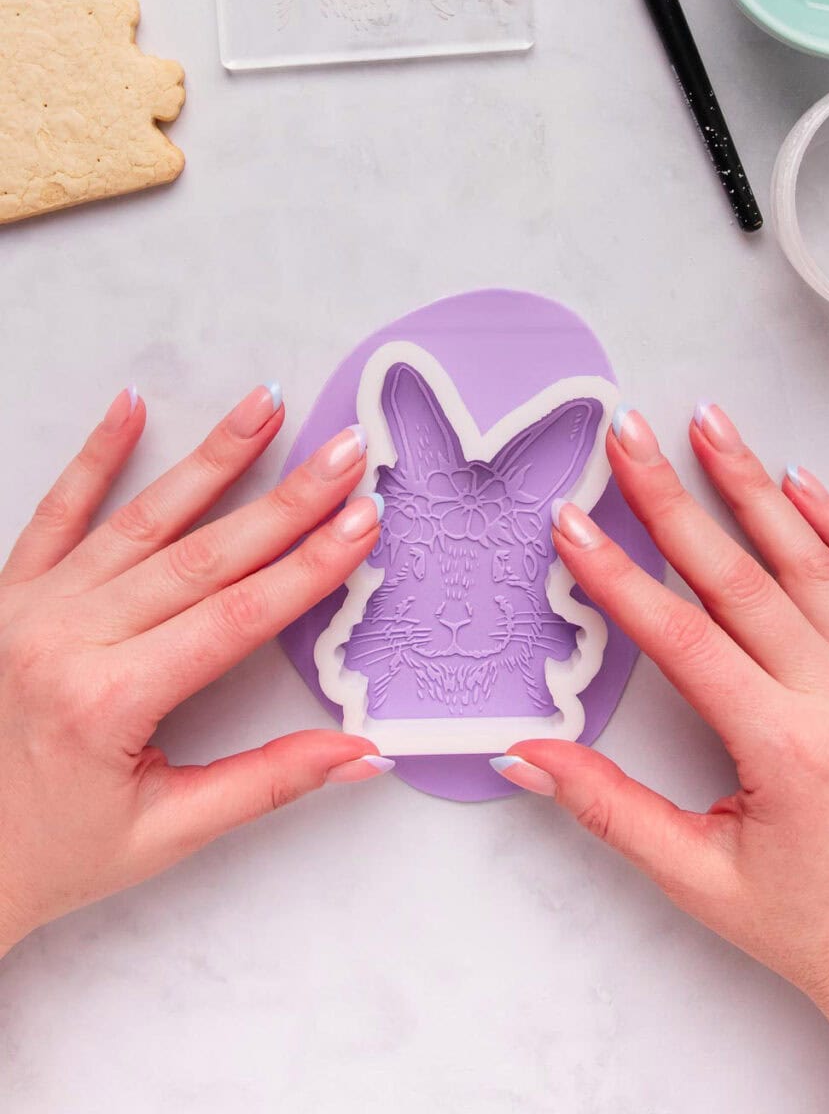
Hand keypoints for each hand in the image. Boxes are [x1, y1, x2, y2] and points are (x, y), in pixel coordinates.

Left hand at [0, 385, 389, 955]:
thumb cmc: (49, 855)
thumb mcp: (163, 833)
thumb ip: (267, 783)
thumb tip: (360, 753)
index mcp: (107, 701)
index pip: (235, 618)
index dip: (308, 568)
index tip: (361, 521)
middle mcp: (64, 640)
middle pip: (202, 555)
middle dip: (286, 500)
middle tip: (346, 452)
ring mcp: (28, 608)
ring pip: (140, 519)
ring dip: (211, 458)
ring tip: (265, 405)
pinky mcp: (6, 594)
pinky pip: (55, 513)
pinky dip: (94, 457)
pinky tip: (129, 407)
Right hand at [493, 403, 828, 1109]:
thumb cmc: (814, 928)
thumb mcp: (696, 876)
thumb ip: (606, 808)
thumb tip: (526, 758)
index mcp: (784, 747)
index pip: (682, 637)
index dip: (617, 575)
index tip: (573, 524)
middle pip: (741, 574)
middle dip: (672, 496)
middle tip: (628, 436)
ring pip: (813, 559)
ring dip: (754, 485)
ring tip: (709, 425)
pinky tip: (803, 483)